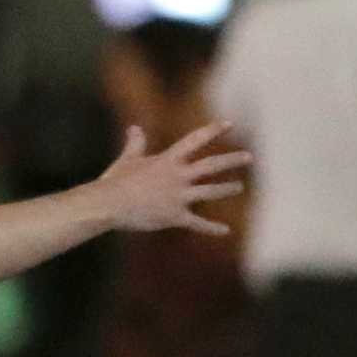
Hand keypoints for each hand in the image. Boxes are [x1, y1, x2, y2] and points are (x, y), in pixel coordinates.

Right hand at [95, 122, 249, 235]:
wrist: (108, 204)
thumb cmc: (114, 182)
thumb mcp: (127, 160)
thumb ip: (135, 144)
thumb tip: (134, 127)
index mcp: (168, 161)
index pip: (195, 140)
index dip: (213, 131)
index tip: (229, 124)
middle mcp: (178, 176)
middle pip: (211, 165)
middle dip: (232, 160)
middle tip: (249, 157)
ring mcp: (178, 197)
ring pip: (210, 191)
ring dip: (227, 189)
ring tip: (239, 187)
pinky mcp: (174, 216)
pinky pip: (197, 223)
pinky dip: (212, 228)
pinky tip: (226, 231)